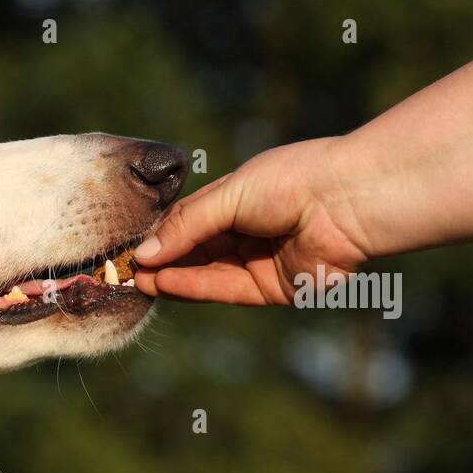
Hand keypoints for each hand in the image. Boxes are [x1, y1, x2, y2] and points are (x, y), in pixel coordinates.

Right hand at [132, 138, 372, 305]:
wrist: (347, 201)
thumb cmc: (292, 181)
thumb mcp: (229, 196)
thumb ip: (185, 227)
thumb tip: (142, 254)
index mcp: (239, 199)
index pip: (188, 221)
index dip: (158, 235)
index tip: (129, 246)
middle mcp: (247, 231)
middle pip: (194, 251)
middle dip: (161, 260)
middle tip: (125, 269)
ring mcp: (259, 262)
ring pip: (206, 273)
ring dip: (171, 277)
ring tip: (138, 280)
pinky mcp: (271, 289)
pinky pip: (225, 290)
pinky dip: (194, 287)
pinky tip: (164, 283)